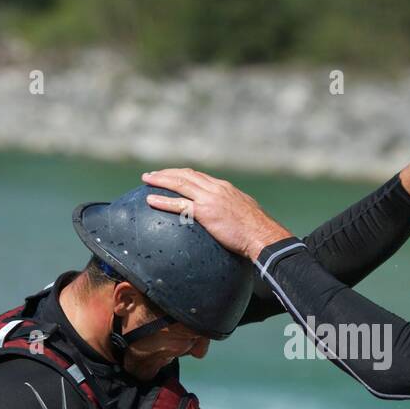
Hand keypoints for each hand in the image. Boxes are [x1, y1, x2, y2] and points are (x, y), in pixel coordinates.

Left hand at [143, 168, 292, 261]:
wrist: (262, 235)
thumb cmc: (257, 230)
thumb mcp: (245, 212)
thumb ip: (232, 210)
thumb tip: (227, 218)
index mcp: (224, 188)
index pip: (199, 176)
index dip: (183, 174)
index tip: (172, 175)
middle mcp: (215, 188)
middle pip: (186, 174)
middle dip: (167, 172)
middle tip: (152, 175)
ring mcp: (210, 199)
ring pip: (180, 183)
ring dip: (160, 180)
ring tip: (146, 180)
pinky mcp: (205, 212)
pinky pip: (179, 204)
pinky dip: (163, 200)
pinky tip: (150, 200)